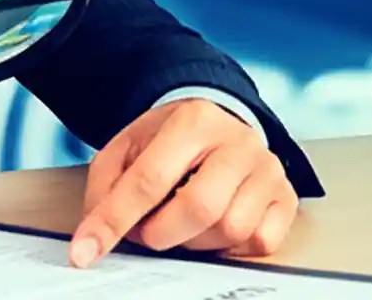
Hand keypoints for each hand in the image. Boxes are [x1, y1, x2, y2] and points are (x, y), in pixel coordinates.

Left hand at [70, 99, 296, 267]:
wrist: (217, 122)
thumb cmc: (168, 140)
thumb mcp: (126, 147)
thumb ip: (106, 187)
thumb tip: (96, 234)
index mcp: (193, 120)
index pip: (149, 180)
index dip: (114, 220)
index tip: (85, 252)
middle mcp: (238, 142)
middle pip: (199, 209)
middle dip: (160, 234)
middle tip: (146, 231)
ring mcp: (268, 169)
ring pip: (230, 230)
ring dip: (194, 241)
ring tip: (180, 222)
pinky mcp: (286, 197)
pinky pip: (260, 241)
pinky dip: (230, 246)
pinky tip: (213, 226)